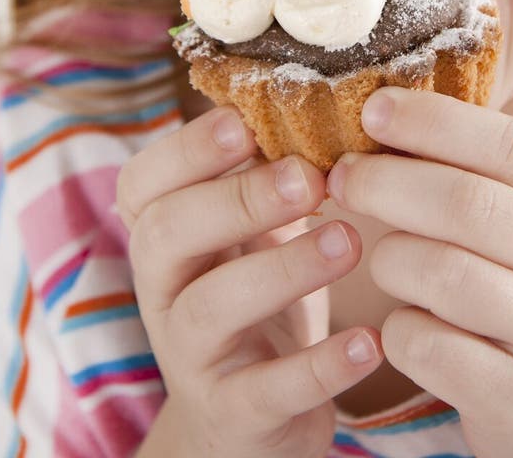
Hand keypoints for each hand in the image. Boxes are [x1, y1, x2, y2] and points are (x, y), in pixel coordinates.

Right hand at [116, 107, 382, 457]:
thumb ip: (263, 173)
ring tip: (348, 242)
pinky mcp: (232, 413)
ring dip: (282, 268)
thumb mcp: (248, 230)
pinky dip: (319, 365)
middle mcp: (160, 288)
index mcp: (161, 231)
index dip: (185, 149)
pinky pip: (267, 392)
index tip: (244, 124)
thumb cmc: (254, 292)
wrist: (246, 417)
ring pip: (212, 307)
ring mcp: (189, 354)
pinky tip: (371, 341)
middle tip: (310, 177)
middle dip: (237, 198)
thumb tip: (320, 94)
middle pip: (167, 233)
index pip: (141, 182)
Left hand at [327, 87, 512, 457]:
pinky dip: (398, 331)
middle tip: (344, 178)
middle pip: (471, 205)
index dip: (436, 122)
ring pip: (445, 274)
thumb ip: (477, 173)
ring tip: (387, 262)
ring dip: (391, 259)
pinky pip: (430, 347)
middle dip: (388, 182)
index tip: (373, 109)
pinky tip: (407, 326)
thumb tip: (379, 114)